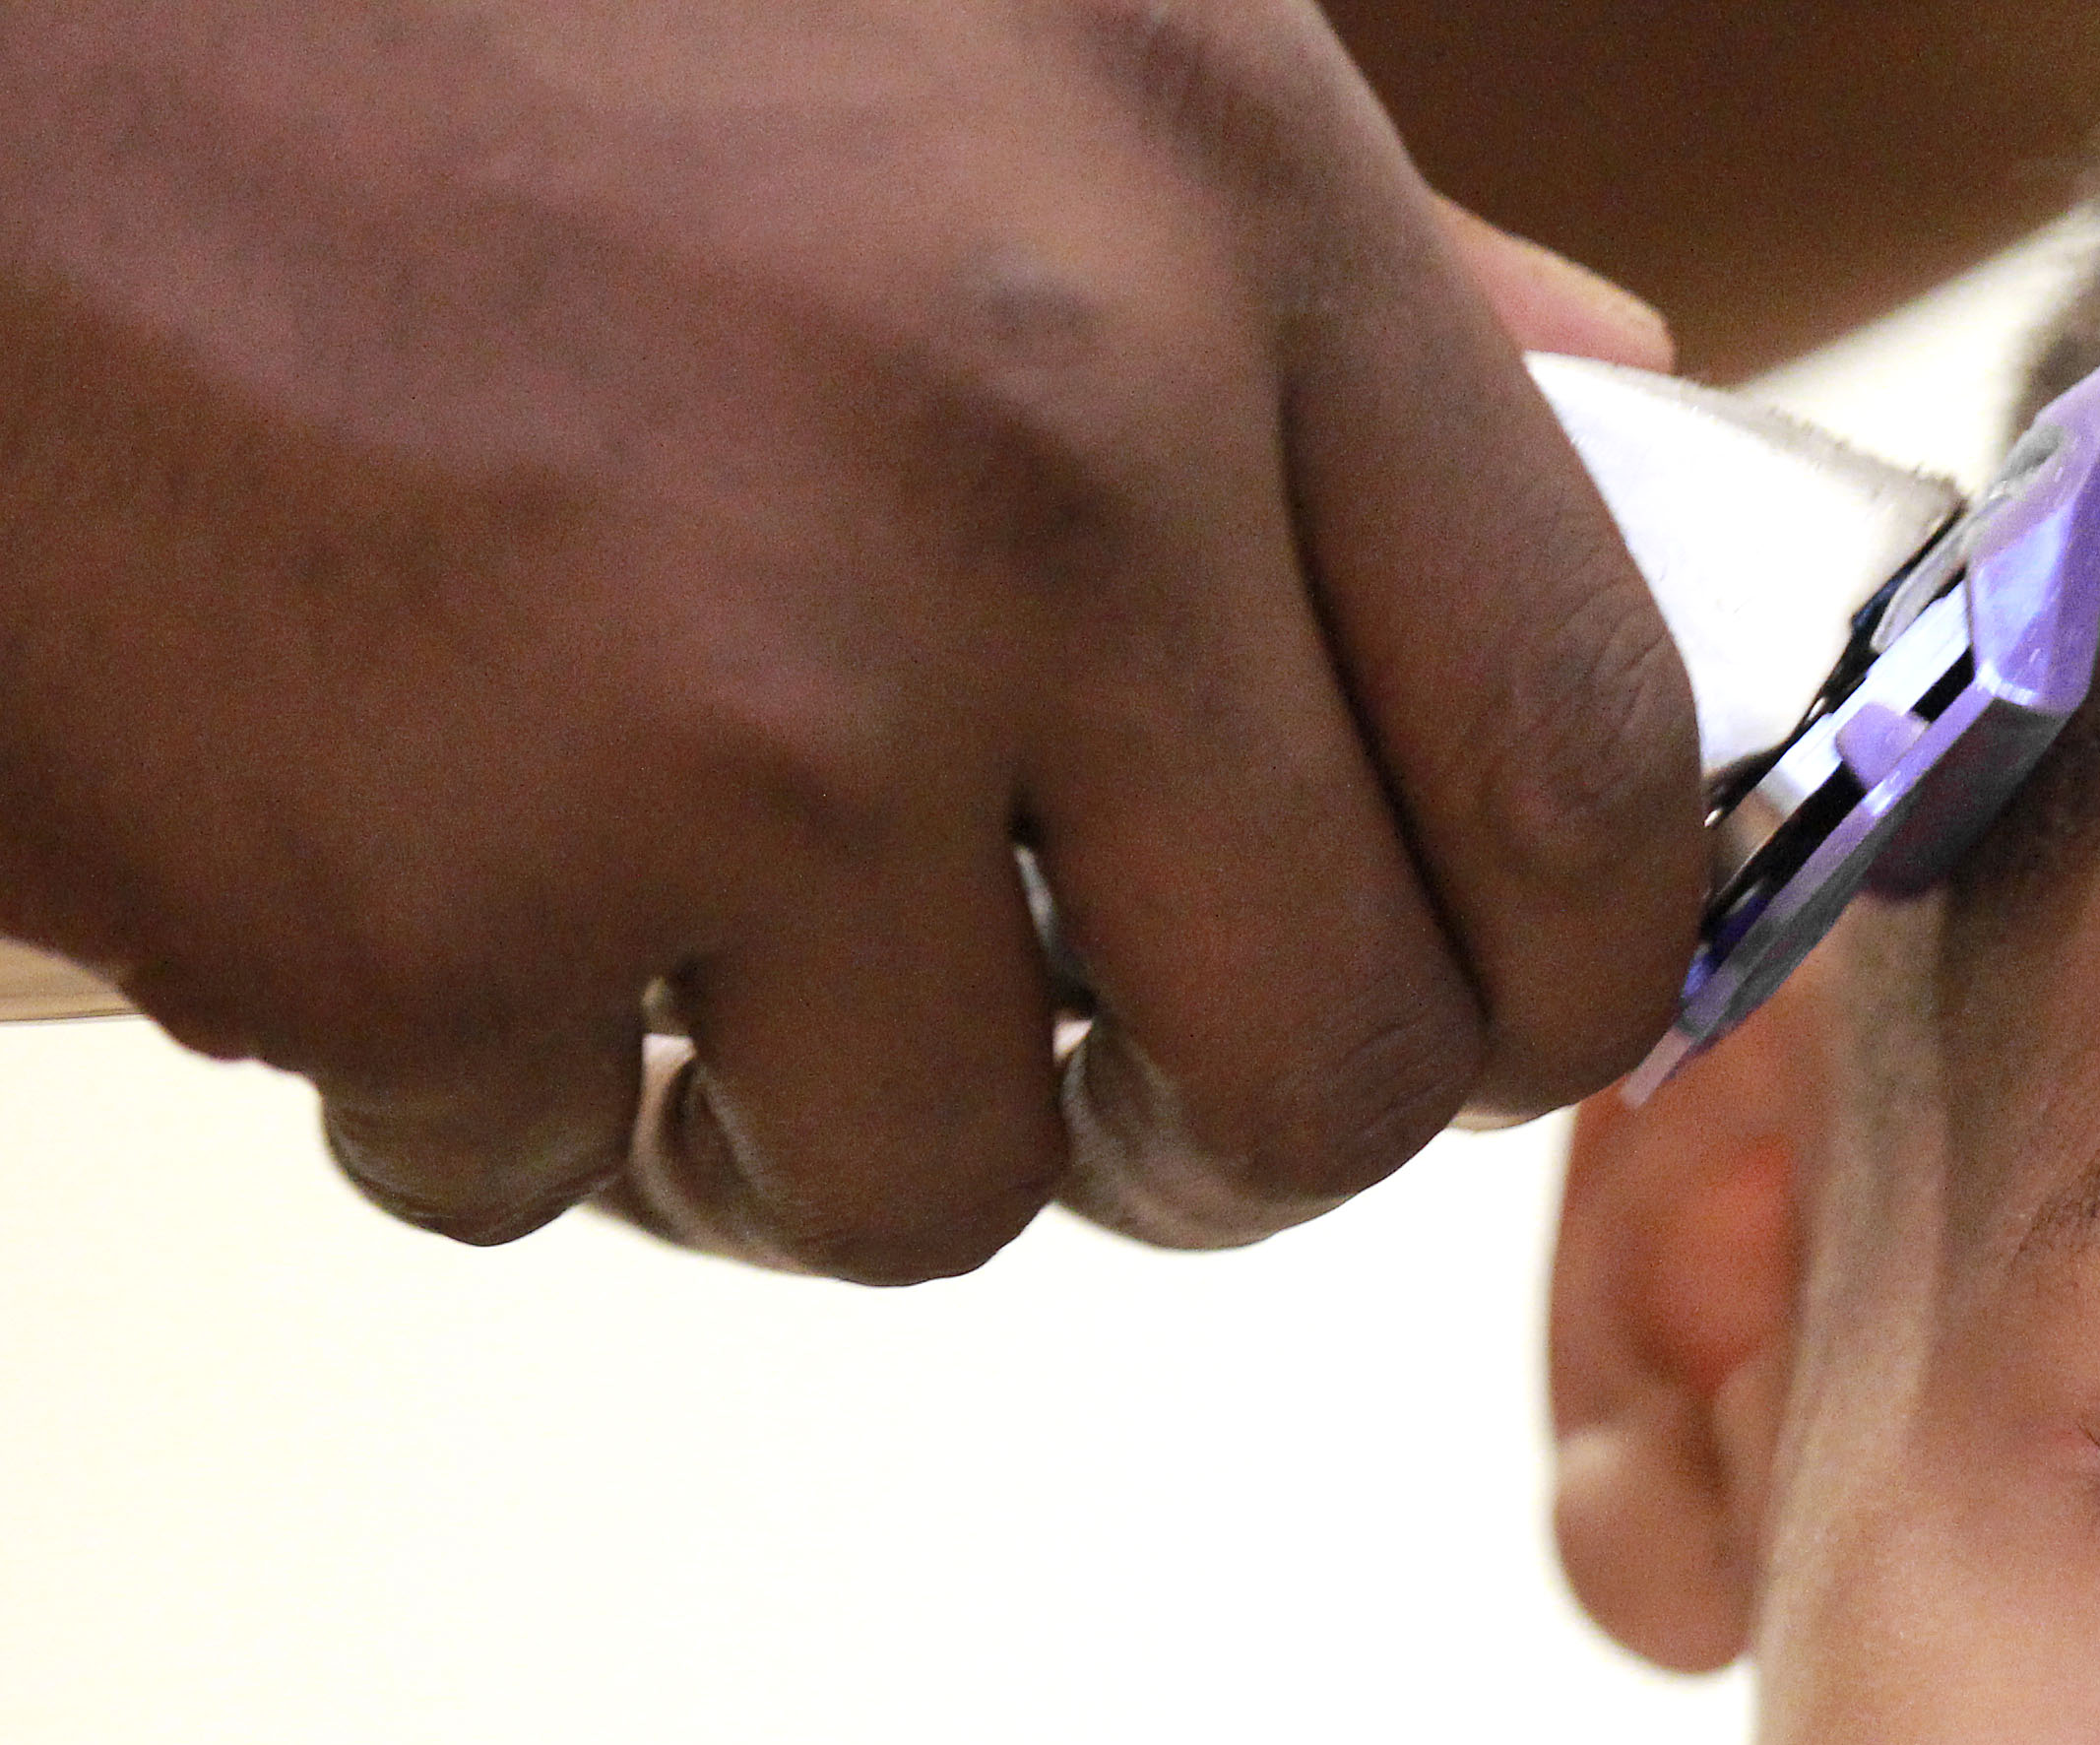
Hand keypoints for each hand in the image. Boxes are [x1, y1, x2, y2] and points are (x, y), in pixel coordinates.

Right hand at [0, 0, 1701, 1277]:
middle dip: (1216, 1133)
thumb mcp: (969, 7)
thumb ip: (1298, 255)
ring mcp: (756, 704)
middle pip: (1328, 1064)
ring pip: (950, 1178)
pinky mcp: (450, 904)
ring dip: (816, 1105)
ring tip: (660, 889)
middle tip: (1085, 1063)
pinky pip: (569, 1157)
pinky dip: (484, 1060)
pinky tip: (389, 813)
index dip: (1562, 984)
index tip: (1478, 1022)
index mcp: (1217, 206)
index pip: (1589, 771)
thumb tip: (1616, 410)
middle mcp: (1047, 463)